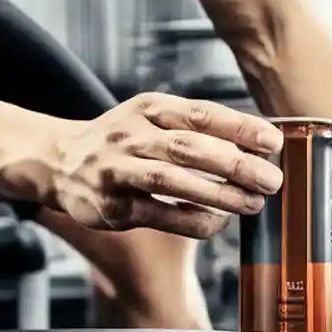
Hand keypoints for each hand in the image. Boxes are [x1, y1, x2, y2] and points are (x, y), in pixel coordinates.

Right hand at [50, 93, 284, 237]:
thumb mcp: (152, 119)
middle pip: (188, 147)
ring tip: (252, 203)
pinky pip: (158, 214)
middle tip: (272, 180)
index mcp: (149, 108)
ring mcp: (117, 170)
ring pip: (171, 180)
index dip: (239, 127)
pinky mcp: (111, 206)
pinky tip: (219, 223)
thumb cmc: (122, 142)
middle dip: (235, 164)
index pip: (201, 114)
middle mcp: (131, 135)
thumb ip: (196, 129)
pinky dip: (192, 219)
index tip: (273, 143)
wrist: (57, 161)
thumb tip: (258, 147)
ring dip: (217, 193)